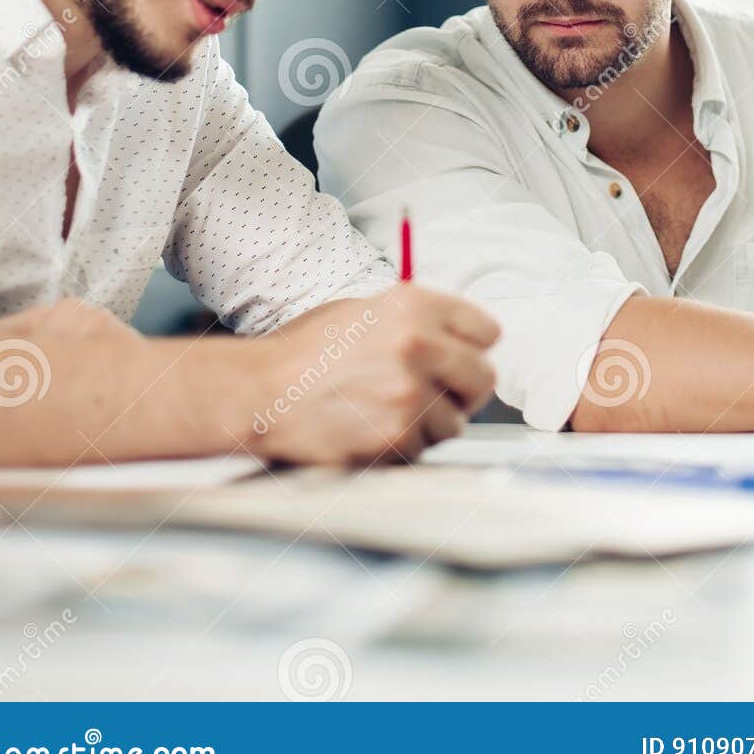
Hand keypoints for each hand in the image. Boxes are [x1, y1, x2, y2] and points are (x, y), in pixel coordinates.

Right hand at [250, 285, 499, 464]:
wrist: (265, 391)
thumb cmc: (310, 352)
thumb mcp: (366, 311)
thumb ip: (419, 321)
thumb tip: (465, 342)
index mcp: (415, 305)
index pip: (488, 331)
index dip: (471, 348)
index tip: (457, 358)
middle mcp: (419, 344)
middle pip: (484, 378)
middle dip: (463, 390)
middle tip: (435, 393)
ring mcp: (410, 392)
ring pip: (457, 421)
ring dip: (431, 423)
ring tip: (387, 409)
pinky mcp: (398, 434)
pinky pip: (426, 448)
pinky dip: (406, 445)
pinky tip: (372, 427)